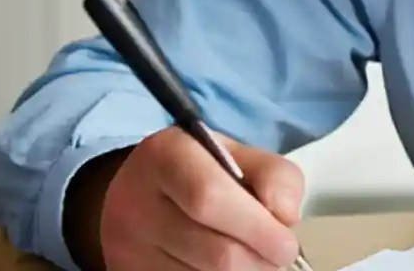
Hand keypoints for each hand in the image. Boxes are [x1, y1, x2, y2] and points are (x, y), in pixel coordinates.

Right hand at [88, 126, 303, 269]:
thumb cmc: (204, 169)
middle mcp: (134, 200)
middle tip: (280, 257)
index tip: (288, 244)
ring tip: (255, 258)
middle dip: (257, 259)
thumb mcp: (242, 155)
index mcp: (166, 154)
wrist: (142, 191)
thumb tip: (286, 217)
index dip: (257, 228)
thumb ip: (275, 176)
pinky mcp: (128, 270)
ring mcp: (126, 244)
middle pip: (212, 249)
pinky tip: (226, 267)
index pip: (209, 197)